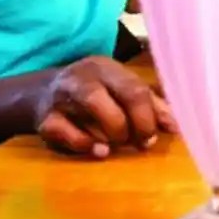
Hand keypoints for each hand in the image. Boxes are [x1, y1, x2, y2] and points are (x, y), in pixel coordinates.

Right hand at [33, 56, 175, 157]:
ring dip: (110, 133)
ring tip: (118, 144)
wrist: (43, 94)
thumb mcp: (123, 91)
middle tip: (139, 143)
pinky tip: (98, 150)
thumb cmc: (97, 93)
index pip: (133, 88)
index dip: (147, 116)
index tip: (152, 136)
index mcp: (107, 68)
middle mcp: (82, 77)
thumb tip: (176, 126)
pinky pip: (65, 133)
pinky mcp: (45, 120)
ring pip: (90, 107)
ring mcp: (60, 97)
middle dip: (129, 126)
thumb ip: (151, 106)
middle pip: (108, 96)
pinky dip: (85, 145)